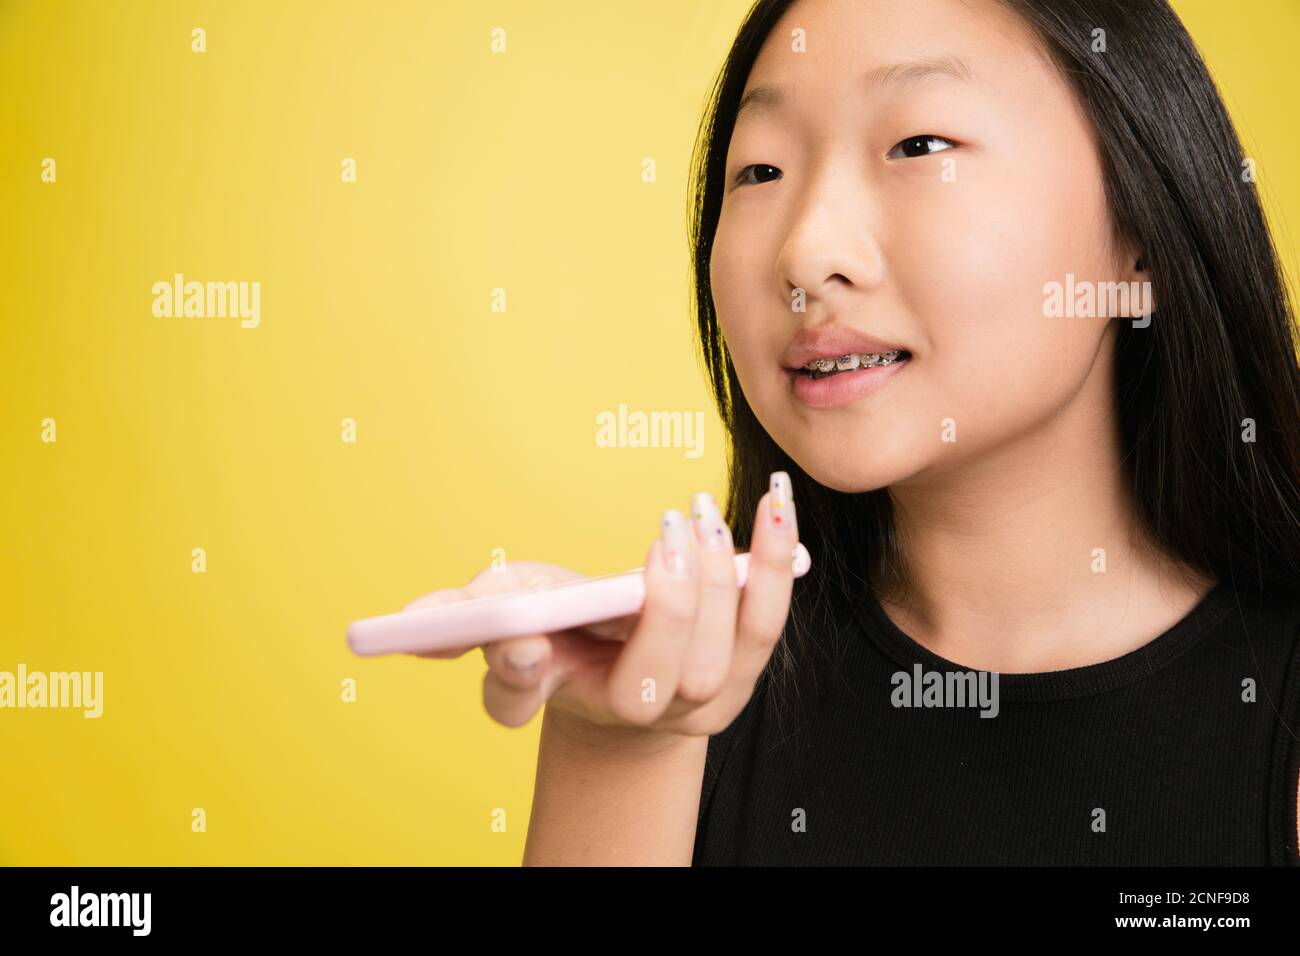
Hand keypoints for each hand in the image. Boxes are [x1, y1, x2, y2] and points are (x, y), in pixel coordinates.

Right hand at [406, 473, 800, 741]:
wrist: (623, 670)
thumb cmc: (562, 635)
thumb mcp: (507, 616)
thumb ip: (464, 617)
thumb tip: (409, 622)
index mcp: (556, 694)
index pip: (529, 695)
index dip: (519, 671)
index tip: (519, 639)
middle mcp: (635, 711)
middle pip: (659, 680)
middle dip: (668, 608)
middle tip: (666, 531)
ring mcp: (697, 696)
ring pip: (723, 651)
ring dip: (724, 578)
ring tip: (706, 511)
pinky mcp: (742, 667)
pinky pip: (767, 620)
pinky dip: (775, 563)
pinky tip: (775, 506)